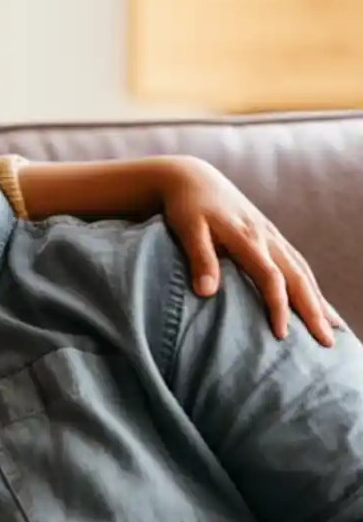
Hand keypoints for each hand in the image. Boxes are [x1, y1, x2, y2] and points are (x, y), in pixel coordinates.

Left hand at [160, 156, 342, 345]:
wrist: (194, 179)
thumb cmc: (187, 206)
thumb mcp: (188, 229)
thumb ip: (200, 258)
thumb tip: (206, 293)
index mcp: (247, 237)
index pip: (269, 277)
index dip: (277, 305)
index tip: (282, 334)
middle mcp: (266, 237)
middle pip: (297, 278)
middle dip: (313, 310)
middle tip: (326, 343)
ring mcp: (272, 237)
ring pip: (303, 272)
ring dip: (319, 300)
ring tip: (334, 329)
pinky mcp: (271, 237)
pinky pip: (298, 264)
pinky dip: (311, 286)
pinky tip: (318, 302)